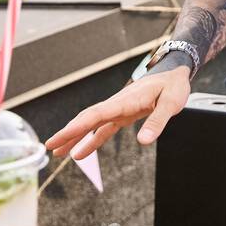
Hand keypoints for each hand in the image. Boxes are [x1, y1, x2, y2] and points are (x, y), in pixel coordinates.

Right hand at [45, 67, 191, 161]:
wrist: (175, 72)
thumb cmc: (173, 86)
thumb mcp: (171, 104)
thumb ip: (157, 122)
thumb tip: (144, 142)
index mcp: (124, 100)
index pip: (94, 116)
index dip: (74, 129)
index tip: (57, 139)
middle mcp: (117, 104)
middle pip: (86, 119)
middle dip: (67, 133)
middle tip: (50, 147)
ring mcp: (118, 109)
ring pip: (91, 124)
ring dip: (75, 137)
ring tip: (58, 153)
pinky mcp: (124, 115)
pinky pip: (103, 129)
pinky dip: (92, 140)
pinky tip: (81, 152)